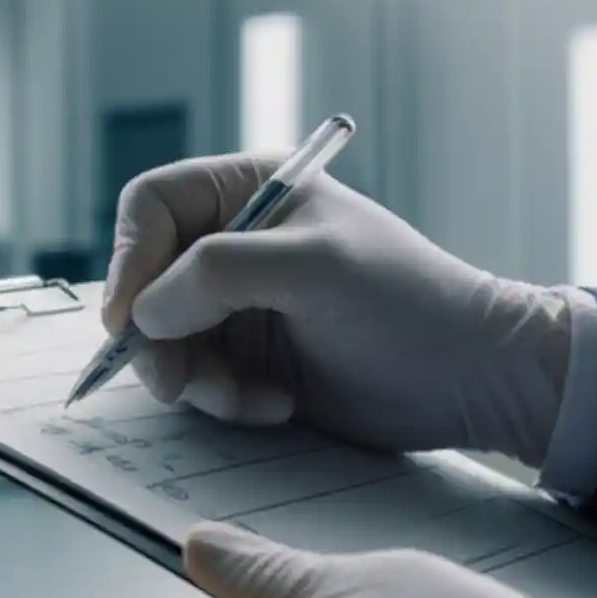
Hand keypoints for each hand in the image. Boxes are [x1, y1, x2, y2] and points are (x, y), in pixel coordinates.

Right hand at [102, 153, 580, 465]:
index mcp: (248, 192)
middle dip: (158, 338)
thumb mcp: (311, 268)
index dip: (130, 261)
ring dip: (194, 379)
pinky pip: (195, 379)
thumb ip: (217, 274)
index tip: (129, 321)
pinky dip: (222, 400)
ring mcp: (236, 303)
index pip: (151, 208)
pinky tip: (274, 405)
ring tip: (245, 398)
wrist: (467, 379)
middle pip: (145, 282)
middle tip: (177, 384)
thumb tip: (143, 312)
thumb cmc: (404, 303)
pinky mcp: (246, 357)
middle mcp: (233, 243)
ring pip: (162, 339)